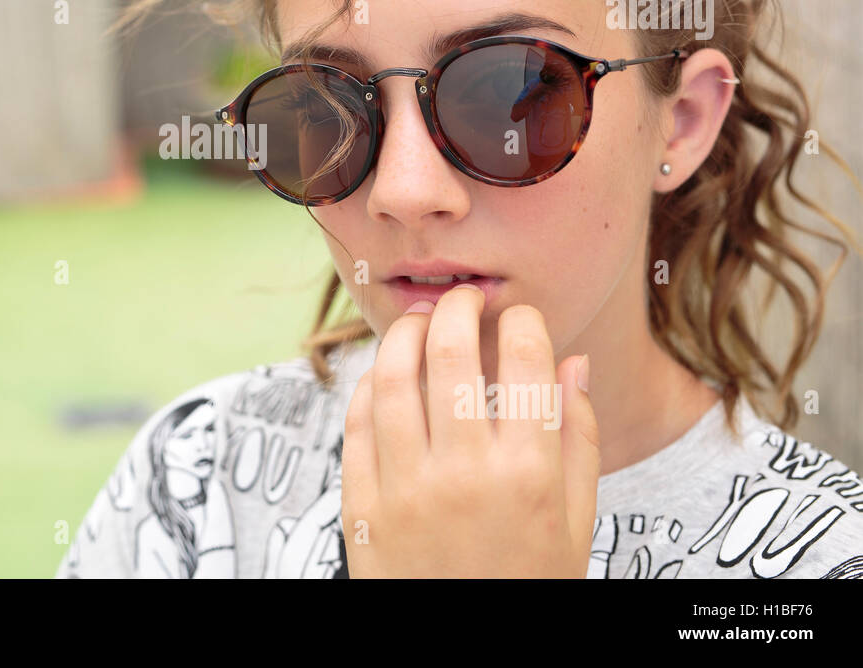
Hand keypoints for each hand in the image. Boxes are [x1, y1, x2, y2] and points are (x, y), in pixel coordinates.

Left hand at [340, 284, 598, 577]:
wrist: (464, 653)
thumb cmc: (528, 583)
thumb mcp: (576, 524)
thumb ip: (577, 440)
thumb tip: (572, 363)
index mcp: (529, 473)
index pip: (524, 362)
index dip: (522, 322)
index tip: (520, 318)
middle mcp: (464, 473)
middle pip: (450, 355)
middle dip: (458, 310)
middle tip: (464, 301)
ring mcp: (406, 487)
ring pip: (391, 379)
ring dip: (404, 335)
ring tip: (419, 323)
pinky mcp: (362, 504)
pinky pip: (356, 424)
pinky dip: (368, 386)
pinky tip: (385, 374)